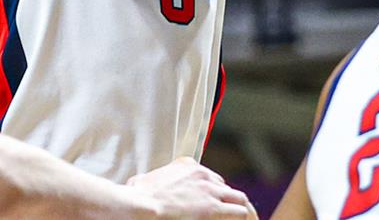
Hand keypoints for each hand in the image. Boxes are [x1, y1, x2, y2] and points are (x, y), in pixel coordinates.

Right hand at [127, 158, 255, 218]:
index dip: (213, 193)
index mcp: (186, 165)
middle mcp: (202, 174)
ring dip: (241, 211)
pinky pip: (241, 212)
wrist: (139, 206)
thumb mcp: (141, 182)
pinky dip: (245, 219)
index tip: (213, 205)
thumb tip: (136, 185)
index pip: (210, 178)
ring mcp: (210, 190)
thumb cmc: (133, 197)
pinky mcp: (214, 208)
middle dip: (228, 201)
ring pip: (238, 199)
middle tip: (231, 216)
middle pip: (225, 187)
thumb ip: (146, 182)